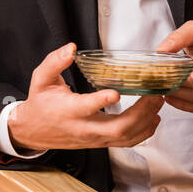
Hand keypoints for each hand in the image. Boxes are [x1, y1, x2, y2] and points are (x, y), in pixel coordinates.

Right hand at [8, 43, 162, 151]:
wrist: (34, 131)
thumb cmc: (41, 103)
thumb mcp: (41, 79)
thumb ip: (54, 62)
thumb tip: (71, 49)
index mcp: (68, 110)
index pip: (86, 108)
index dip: (101, 101)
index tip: (116, 93)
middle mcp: (84, 127)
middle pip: (117, 128)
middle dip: (140, 112)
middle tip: (154, 94)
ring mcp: (95, 138)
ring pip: (125, 137)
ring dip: (146, 121)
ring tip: (158, 102)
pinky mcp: (101, 142)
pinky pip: (126, 142)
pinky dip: (144, 132)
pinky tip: (153, 118)